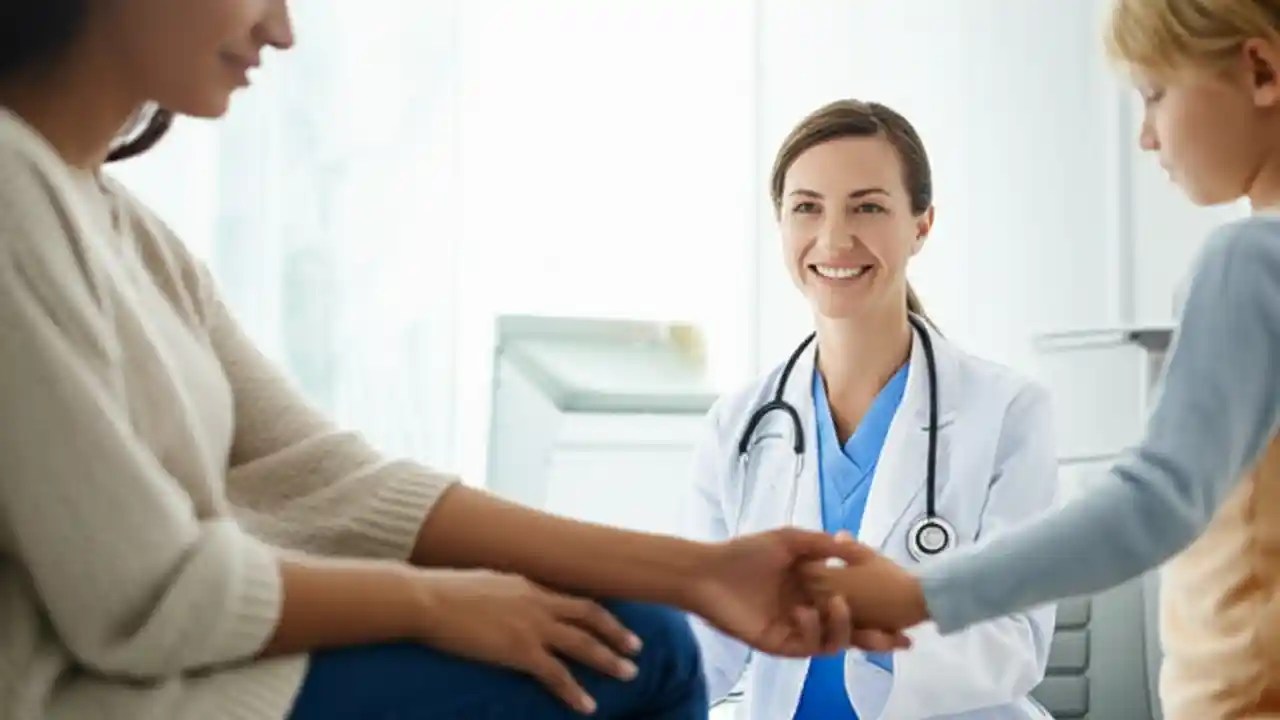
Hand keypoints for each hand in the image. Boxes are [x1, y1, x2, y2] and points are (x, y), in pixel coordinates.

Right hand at [412, 568, 639, 714]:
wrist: (428, 600)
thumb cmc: (446, 592)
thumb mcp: (486, 583)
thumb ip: (506, 592)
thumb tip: (510, 599)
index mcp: (530, 584)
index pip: (573, 597)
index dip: (598, 611)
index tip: (614, 621)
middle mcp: (538, 602)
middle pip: (590, 616)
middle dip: (617, 633)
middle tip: (637, 648)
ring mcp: (531, 627)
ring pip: (582, 644)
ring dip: (608, 660)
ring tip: (629, 675)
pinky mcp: (519, 651)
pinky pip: (556, 675)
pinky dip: (574, 692)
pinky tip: (587, 706)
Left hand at [686, 528, 911, 656]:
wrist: (709, 570)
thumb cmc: (746, 553)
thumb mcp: (790, 541)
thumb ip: (822, 544)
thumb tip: (852, 546)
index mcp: (815, 590)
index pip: (854, 605)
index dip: (879, 612)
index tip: (905, 616)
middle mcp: (810, 613)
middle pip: (851, 632)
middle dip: (877, 637)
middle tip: (898, 637)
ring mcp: (796, 631)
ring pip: (834, 642)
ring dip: (843, 627)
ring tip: (837, 603)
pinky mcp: (779, 643)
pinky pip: (807, 645)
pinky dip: (811, 628)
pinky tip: (802, 610)